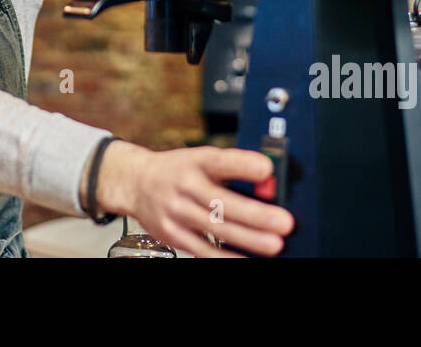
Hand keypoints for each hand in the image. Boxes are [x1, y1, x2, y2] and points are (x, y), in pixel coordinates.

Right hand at [96, 142, 293, 257]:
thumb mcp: (203, 160)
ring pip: (215, 228)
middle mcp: (184, 185)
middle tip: (284, 222)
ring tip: (273, 245)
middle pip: (221, 202)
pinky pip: (203, 250)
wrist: (136, 183)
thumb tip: (268, 184)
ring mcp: (176, 212)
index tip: (266, 169)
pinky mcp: (172, 235)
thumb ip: (235, 169)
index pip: (219, 161)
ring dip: (247, 239)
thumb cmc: (179, 171)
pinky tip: (246, 259)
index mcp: (195, 161)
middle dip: (255, 215)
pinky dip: (226, 257)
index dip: (243, 165)